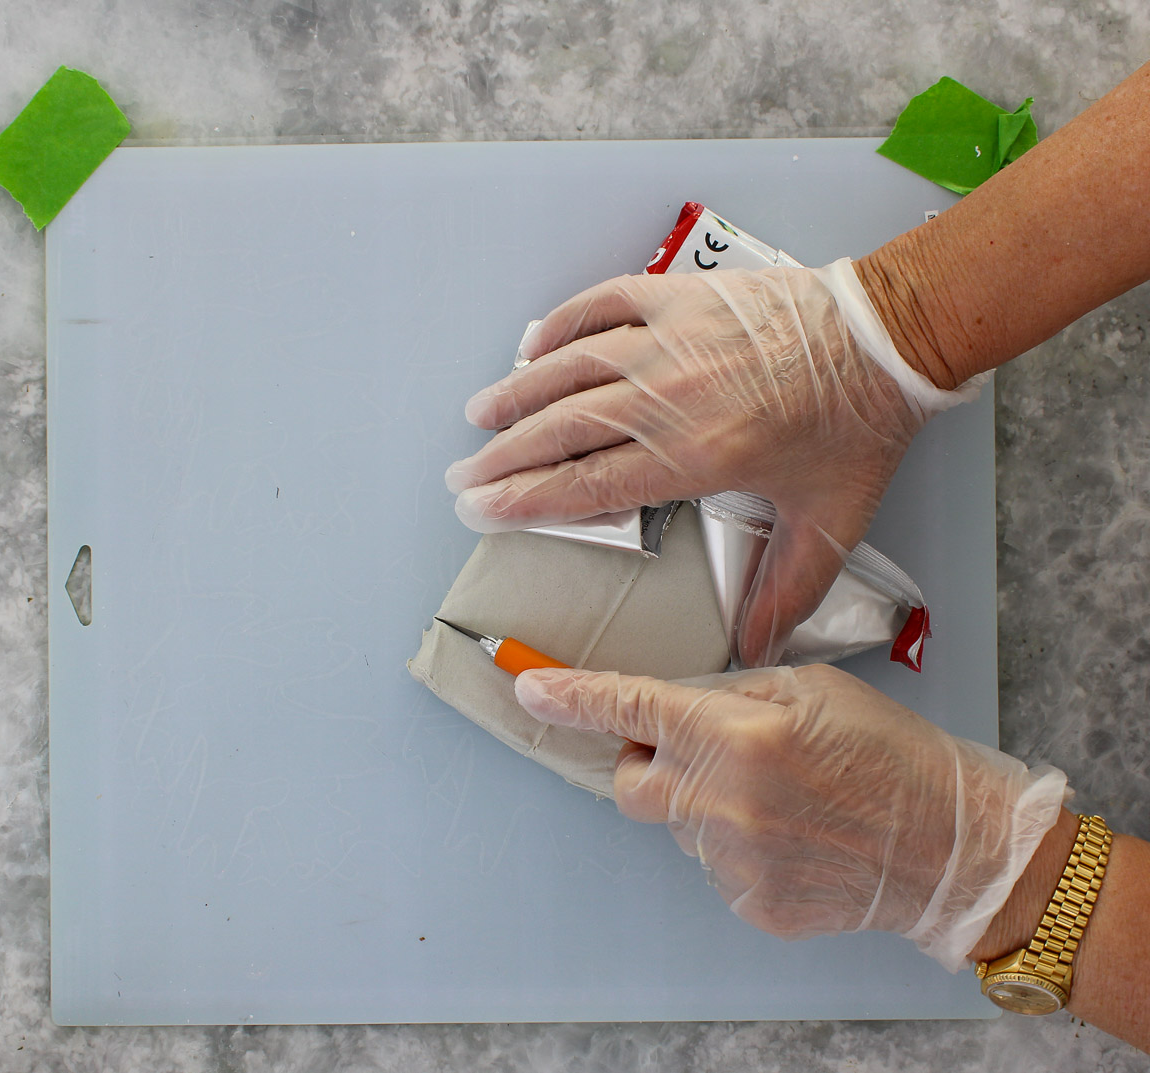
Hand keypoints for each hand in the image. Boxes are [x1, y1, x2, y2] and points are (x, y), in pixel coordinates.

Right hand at [446, 265, 937, 664]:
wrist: (889, 339)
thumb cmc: (858, 428)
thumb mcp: (828, 524)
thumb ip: (785, 592)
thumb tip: (756, 651)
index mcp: (698, 456)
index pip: (588, 485)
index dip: (525, 500)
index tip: (482, 509)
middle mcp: (670, 397)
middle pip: (562, 429)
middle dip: (504, 456)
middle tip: (463, 475)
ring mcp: (671, 340)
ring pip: (570, 366)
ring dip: (519, 392)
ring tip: (481, 414)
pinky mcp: (681, 297)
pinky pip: (602, 303)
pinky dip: (563, 323)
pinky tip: (536, 344)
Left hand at [514, 663, 1066, 969]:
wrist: (952, 845)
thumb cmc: (888, 755)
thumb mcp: (809, 689)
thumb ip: (726, 694)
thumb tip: (667, 706)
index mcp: (736, 734)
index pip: (629, 709)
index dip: (571, 697)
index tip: (529, 684)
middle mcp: (722, 801)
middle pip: (631, 784)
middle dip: (648, 763)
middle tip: (705, 752)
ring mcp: (733, 861)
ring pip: (677, 825)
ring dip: (704, 804)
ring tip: (779, 798)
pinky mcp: (749, 903)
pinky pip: (713, 865)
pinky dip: (736, 846)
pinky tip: (790, 835)